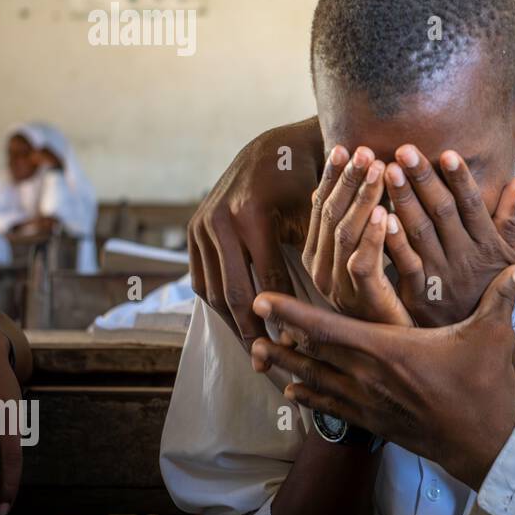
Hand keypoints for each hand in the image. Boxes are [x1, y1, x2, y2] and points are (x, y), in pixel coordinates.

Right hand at [188, 116, 323, 347]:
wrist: (276, 150)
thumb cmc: (312, 184)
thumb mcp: (321, 216)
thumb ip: (319, 257)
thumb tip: (320, 314)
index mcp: (253, 215)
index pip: (268, 282)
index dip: (281, 317)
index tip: (294, 348)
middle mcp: (220, 220)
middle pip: (233, 292)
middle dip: (250, 331)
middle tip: (265, 363)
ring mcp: (201, 224)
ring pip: (212, 289)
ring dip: (230, 322)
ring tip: (252, 350)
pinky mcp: (193, 229)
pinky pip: (201, 277)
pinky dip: (218, 302)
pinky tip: (237, 323)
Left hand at [250, 265, 514, 489]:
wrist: (485, 444)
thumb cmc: (485, 387)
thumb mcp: (492, 335)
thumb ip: (499, 297)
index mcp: (389, 348)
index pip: (329, 326)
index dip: (293, 312)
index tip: (263, 300)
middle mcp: (370, 376)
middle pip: (312, 354)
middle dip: (280, 336)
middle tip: (250, 323)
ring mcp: (370, 403)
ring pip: (316, 382)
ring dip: (287, 367)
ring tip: (259, 354)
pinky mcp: (377, 423)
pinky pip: (333, 409)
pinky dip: (310, 398)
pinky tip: (292, 393)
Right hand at [301, 145, 410, 326]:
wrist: (400, 344)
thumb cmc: (387, 292)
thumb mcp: (368, 250)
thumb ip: (360, 218)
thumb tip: (362, 169)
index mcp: (316, 255)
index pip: (318, 207)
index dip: (331, 177)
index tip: (342, 147)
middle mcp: (320, 270)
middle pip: (329, 215)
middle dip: (346, 180)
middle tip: (362, 150)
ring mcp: (338, 286)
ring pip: (345, 234)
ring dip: (363, 199)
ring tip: (378, 169)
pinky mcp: (362, 300)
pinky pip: (363, 263)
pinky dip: (375, 237)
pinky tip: (388, 214)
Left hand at [383, 146, 514, 326]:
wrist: (480, 343)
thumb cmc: (490, 291)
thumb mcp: (509, 257)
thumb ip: (509, 219)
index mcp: (488, 246)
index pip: (474, 206)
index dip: (461, 180)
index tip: (447, 154)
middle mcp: (465, 258)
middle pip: (442, 213)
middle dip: (424, 180)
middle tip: (405, 150)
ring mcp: (441, 275)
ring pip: (420, 232)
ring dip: (404, 200)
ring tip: (388, 170)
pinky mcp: (419, 292)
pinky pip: (404, 262)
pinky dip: (393, 240)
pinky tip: (380, 215)